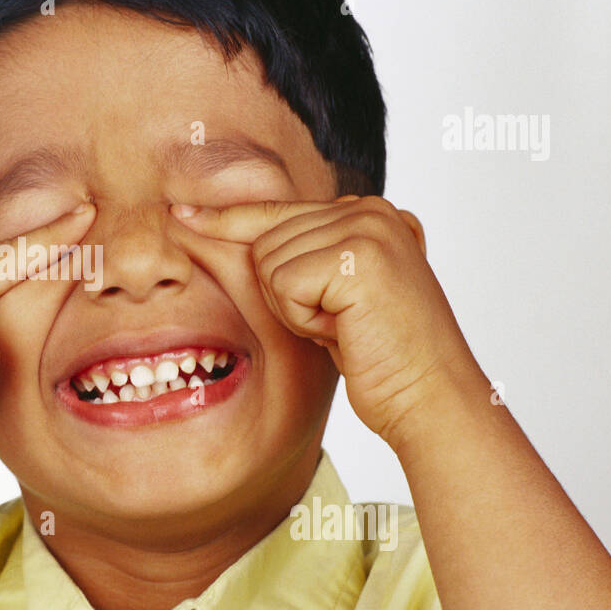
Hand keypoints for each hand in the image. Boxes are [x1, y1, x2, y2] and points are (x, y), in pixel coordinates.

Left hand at [171, 195, 480, 449]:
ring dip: (296, 310)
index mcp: (369, 214)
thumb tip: (219, 231)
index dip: (227, 219)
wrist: (430, 399)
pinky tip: (346, 331)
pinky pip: (283, 284)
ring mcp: (367, 228)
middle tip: (339, 324)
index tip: (180, 213)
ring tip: (346, 327)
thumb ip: (300, 259)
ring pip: (268, 262)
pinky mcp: (358, 256)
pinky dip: (304, 319)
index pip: (278, 211)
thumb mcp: (332, 299)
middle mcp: (372, 210)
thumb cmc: (383, 360)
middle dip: (285, 295)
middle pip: (264, 239)